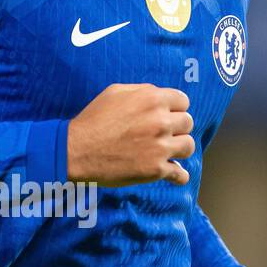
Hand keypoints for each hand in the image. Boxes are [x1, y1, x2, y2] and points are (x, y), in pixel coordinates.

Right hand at [67, 83, 194, 186]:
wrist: (77, 150)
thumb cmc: (93, 119)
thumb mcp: (115, 92)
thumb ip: (142, 91)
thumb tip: (159, 97)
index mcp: (153, 99)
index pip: (183, 101)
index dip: (175, 109)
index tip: (167, 116)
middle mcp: (161, 121)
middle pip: (188, 123)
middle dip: (177, 128)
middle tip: (163, 134)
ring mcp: (160, 147)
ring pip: (189, 146)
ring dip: (179, 149)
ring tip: (167, 152)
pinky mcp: (156, 170)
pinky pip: (180, 174)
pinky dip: (178, 175)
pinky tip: (174, 174)